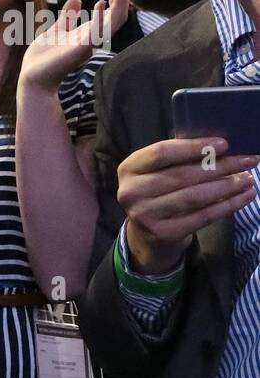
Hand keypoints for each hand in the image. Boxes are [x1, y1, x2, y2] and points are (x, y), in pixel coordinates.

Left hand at [20, 0, 128, 91]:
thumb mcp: (57, 28)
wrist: (33, 77)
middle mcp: (93, 37)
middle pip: (116, 14)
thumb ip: (68, 16)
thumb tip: (76, 0)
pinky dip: (100, 18)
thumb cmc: (44, 57)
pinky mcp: (81, 50)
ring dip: (120, 2)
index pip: (109, 11)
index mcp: (88, 31)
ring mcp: (89, 43)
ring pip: (114, 22)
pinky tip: (100, 4)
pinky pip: (96, 33)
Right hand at [118, 137, 257, 274]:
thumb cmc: (158, 191)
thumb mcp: (158, 171)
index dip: (194, 147)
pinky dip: (228, 206)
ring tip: (248, 179)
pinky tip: (244, 197)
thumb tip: (223, 147)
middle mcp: (131, 192)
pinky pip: (202, 216)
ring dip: (227, 186)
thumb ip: (179, 158)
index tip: (225, 144)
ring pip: (194, 196)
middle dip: (220, 166)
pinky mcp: (163, 233)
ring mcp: (145, 215)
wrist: (147, 233)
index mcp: (129, 169)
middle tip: (248, 160)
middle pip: (182, 175)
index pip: (161, 153)